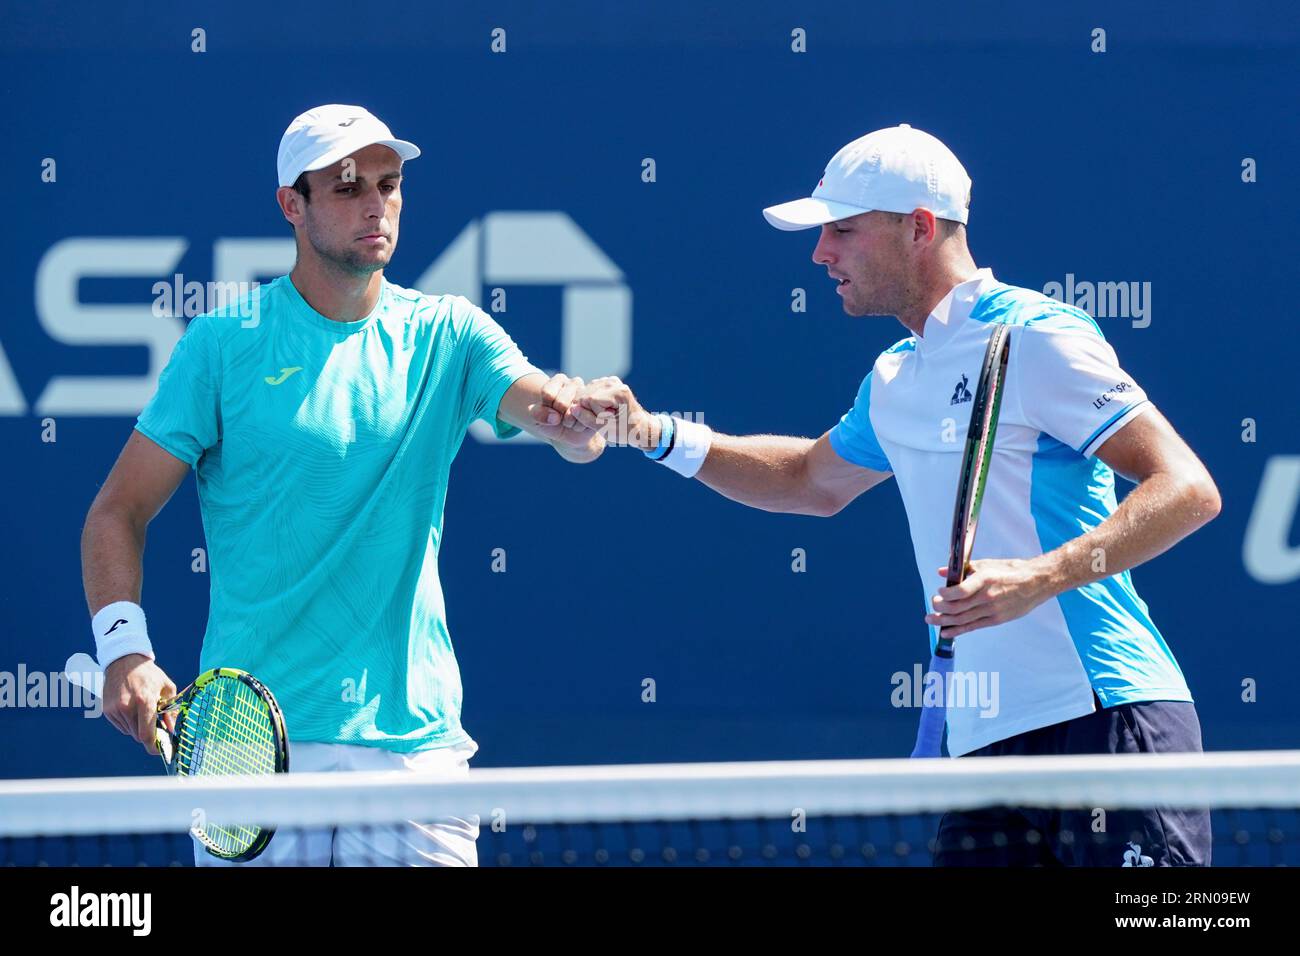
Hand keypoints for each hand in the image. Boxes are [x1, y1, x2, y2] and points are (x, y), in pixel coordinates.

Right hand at [103, 653, 176, 755]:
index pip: (146, 734)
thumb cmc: (149, 674)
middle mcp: (127, 707)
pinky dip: (128, 722)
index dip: (154, 746)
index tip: (160, 751)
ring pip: (129, 731)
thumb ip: (170, 710)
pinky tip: (132, 708)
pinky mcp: (106, 710)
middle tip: (157, 727)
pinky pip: (120, 725)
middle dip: (149, 735)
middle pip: (138, 736)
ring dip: (138, 727)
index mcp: (144, 701)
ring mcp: (115, 709)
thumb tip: (172, 729)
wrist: (124, 661)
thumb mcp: (166, 688)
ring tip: (142, 710)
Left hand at [527, 374, 604, 454]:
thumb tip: (555, 418)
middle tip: (561, 418)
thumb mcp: (538, 418)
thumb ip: (539, 415)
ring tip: (570, 422)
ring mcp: (589, 395)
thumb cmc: (551, 421)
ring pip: (574, 411)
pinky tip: (579, 425)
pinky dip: (579, 427)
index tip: (549, 410)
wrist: (568, 432)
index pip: (548, 394)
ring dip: (569, 423)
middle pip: (561, 403)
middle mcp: (575, 383)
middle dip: (558, 416)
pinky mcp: (598, 408)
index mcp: (559, 380)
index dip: (545, 408)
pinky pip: (585, 419)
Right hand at [570, 376, 658, 450]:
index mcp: (618, 392)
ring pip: (583, 393)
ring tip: (603, 416)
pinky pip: (587, 392)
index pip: (589, 400)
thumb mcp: (606, 430)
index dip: (592, 415)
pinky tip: (601, 410)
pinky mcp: (605, 382)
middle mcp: (613, 382)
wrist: (640, 426)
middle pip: (584, 395)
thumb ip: (588, 419)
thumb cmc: (626, 431)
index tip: (606, 422)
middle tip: (602, 421)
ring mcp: (609, 380)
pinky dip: (590, 403)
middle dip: (587, 410)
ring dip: (588, 407)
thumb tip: (572, 409)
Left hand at [924, 557, 1052, 639]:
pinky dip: (957, 630)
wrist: (1036, 582)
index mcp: (985, 579)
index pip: (960, 591)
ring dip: (943, 621)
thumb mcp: (987, 564)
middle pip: (958, 607)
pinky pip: (973, 627)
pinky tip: (945, 631)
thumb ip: (964, 569)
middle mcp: (988, 596)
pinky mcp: (997, 619)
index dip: (946, 594)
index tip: (939, 592)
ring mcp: (993, 610)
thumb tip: (943, 572)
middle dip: (940, 608)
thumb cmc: (1012, 571)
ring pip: (962, 619)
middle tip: (932, 605)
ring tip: (931, 619)